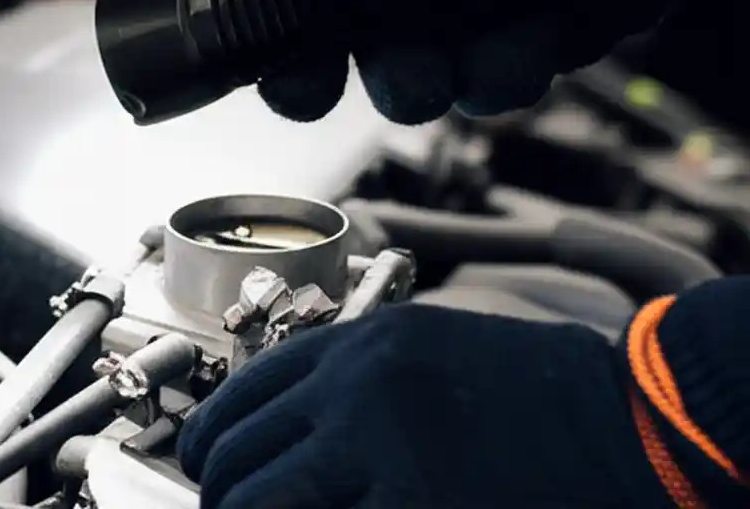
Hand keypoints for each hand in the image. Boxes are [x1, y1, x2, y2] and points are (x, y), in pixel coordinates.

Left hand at [177, 305, 669, 507]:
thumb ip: (352, 380)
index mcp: (360, 344)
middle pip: (237, 451)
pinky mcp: (411, 506)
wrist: (628, 423)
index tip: (208, 462)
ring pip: (258, 500)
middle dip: (221, 491)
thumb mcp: (430, 349)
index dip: (211, 437)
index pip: (242, 392)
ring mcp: (379, 450)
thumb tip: (288, 431)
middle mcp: (356, 388)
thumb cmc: (537, 390)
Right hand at [254, 0, 749, 123]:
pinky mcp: (522, 40)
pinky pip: (499, 84)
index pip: (299, 10)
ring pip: (439, 86)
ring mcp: (468, 15)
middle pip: (370, 66)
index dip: (290, 57)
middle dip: (396, 79)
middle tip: (419, 74)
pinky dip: (521, 65)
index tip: (298, 84)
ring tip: (516, 34)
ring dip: (469, 75)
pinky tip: (550, 24)